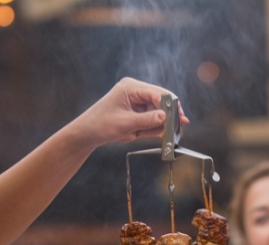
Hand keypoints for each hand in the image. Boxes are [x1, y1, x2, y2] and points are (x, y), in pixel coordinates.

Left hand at [73, 78, 189, 145]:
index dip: (170, 105)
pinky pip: (151, 118)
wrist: (88, 133)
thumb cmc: (101, 124)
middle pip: (160, 100)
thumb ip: (147, 120)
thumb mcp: (126, 123)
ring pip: (157, 111)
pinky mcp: (137, 112)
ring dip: (163, 122)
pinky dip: (156, 126)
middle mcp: (135, 91)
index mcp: (130, 87)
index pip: (157, 93)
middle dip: (170, 114)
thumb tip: (165, 117)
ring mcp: (136, 101)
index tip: (179, 116)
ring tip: (171, 133)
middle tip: (180, 125)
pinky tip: (162, 133)